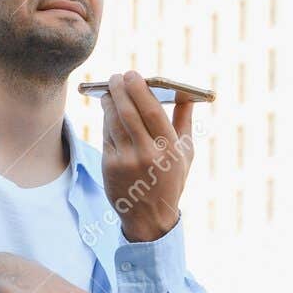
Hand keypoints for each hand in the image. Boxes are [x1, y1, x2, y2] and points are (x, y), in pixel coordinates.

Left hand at [99, 70, 194, 241]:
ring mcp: (127, 161)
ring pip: (114, 121)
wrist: (151, 217)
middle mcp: (148, 154)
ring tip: (109, 90)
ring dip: (109, 101)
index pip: (152, 111)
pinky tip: (108, 109)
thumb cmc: (171, 179)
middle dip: (120, 89)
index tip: (133, 75)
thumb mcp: (185, 153)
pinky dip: (106, 118)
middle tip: (117, 77)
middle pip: (129, 112)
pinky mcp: (111, 166)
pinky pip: (106, 135)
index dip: (140, 89)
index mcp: (170, 149)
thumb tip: (186, 92)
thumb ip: (184, 121)